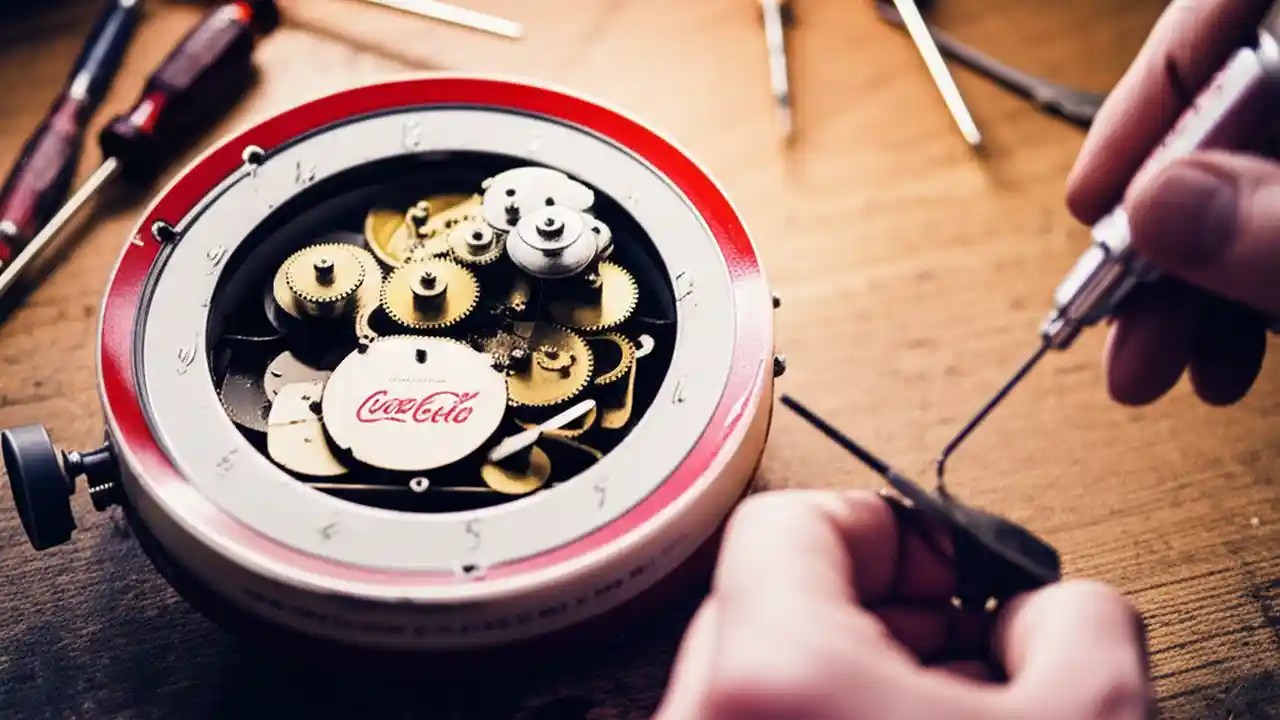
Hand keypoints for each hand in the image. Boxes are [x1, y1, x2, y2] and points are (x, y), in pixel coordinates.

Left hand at [656, 490, 1150, 719]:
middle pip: (779, 597)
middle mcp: (704, 715)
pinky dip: (833, 715)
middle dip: (890, 605)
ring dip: (868, 667)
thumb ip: (1074, 618)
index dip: (887, 524)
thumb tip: (1050, 605)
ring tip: (958, 703)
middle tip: (971, 635)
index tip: (946, 554)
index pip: (788, 521)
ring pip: (772, 672)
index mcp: (767, 675)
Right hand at [1067, 0, 1278, 405]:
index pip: (1232, 14)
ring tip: (1154, 370)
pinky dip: (1248, 295)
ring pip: (1251, 187)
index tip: (1091, 194)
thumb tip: (1156, 208)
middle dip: (1160, 231)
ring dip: (1192, 283)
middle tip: (1111, 324)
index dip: (1153, 98)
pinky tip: (1225, 360)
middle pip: (1231, 120)